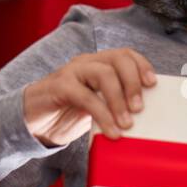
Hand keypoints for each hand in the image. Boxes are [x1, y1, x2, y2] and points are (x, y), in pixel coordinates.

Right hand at [23, 48, 156, 146]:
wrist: (33, 122)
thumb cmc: (69, 113)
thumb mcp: (97, 106)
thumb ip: (115, 104)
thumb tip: (146, 117)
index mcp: (98, 63)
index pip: (125, 54)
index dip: (142, 65)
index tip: (153, 84)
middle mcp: (86, 62)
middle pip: (118, 59)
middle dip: (133, 83)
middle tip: (140, 109)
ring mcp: (71, 72)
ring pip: (104, 74)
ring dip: (119, 100)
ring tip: (127, 124)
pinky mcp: (59, 86)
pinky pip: (85, 97)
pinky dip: (102, 114)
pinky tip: (111, 131)